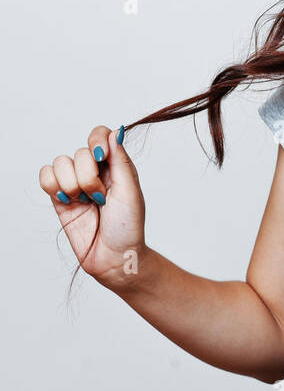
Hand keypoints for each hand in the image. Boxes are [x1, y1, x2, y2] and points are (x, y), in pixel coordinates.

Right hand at [39, 126, 146, 288]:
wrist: (113, 258)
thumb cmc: (128, 227)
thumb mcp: (130, 192)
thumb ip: (120, 161)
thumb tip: (114, 133)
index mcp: (115, 165)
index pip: (99, 135)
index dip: (96, 140)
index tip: (101, 158)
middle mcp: (94, 171)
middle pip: (80, 152)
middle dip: (89, 177)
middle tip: (100, 198)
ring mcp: (75, 184)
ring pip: (61, 163)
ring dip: (72, 184)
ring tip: (86, 203)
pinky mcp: (59, 197)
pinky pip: (46, 176)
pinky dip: (53, 186)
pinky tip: (68, 200)